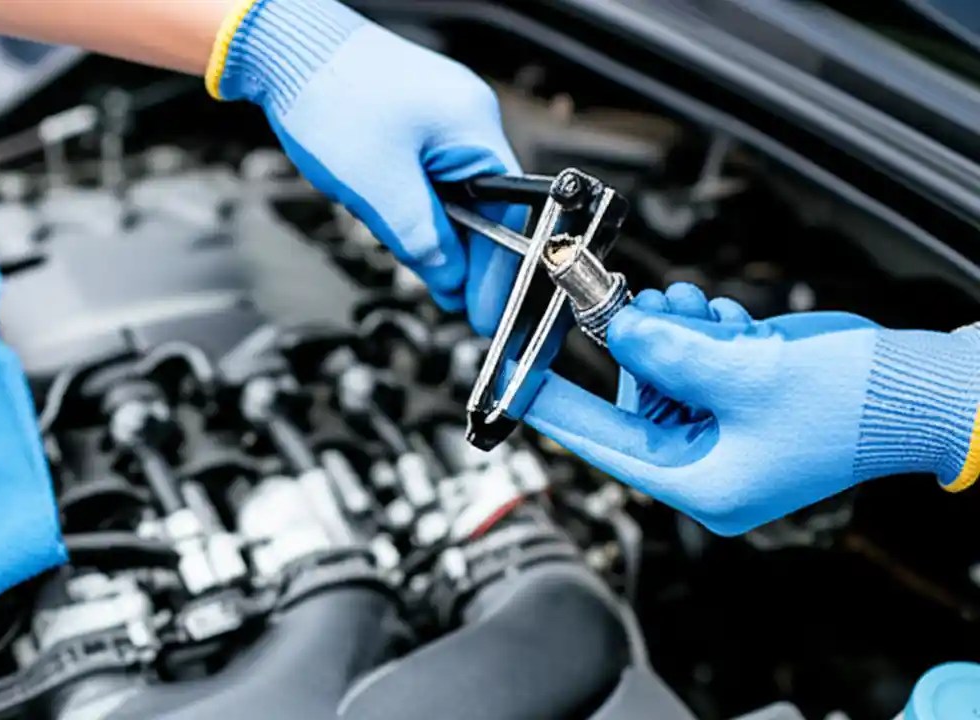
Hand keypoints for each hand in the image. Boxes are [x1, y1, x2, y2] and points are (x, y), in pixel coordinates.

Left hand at [211, 0, 523, 334]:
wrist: (284, 48)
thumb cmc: (330, 94)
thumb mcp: (379, 187)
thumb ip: (422, 239)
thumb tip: (452, 279)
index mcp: (474, 131)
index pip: (510, 217)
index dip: (499, 271)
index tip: (489, 312)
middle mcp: (466, 121)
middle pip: (483, 210)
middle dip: (463, 256)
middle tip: (452, 300)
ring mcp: (440, 120)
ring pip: (450, 198)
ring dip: (430, 230)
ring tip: (409, 253)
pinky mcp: (411, 123)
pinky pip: (426, 178)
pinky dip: (412, 206)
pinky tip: (388, 215)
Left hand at [521, 283, 979, 534]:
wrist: (921, 390)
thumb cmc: (852, 404)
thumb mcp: (746, 372)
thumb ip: (670, 351)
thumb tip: (615, 328)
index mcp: (703, 484)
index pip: (605, 446)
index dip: (557, 408)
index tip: (515, 379)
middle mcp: (708, 465)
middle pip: (634, 401)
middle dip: (637, 346)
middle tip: (629, 303)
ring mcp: (725, 433)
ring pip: (665, 373)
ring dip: (672, 331)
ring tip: (694, 307)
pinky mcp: (742, 403)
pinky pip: (697, 364)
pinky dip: (703, 334)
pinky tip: (725, 319)